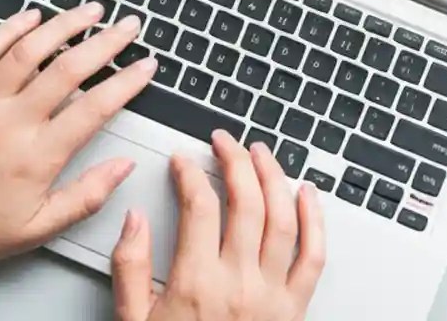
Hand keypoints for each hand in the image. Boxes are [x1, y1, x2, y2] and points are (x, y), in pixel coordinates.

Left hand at [0, 3, 154, 274]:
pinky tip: (30, 17)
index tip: (146, 66)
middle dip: (107, 42)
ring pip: (28, 50)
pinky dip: (9, 28)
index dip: (127, 82)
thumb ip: (86, 197)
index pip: (95, 107)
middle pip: (69, 68)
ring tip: (90, 11)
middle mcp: (11, 122)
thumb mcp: (38, 228)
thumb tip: (122, 167)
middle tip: (129, 27)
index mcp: (37, 157)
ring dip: (64, 25)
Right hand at [111, 131, 325, 320]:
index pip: (198, 206)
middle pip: (245, 201)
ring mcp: (273, 295)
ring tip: (263, 154)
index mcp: (195, 284)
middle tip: (226, 142)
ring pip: (282, 218)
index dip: (190, 173)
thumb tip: (133, 220)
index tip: (183, 162)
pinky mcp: (296, 309)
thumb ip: (130, 269)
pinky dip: (315, 219)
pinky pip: (315, 255)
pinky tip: (307, 194)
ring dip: (274, 177)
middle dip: (235, 160)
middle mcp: (239, 284)